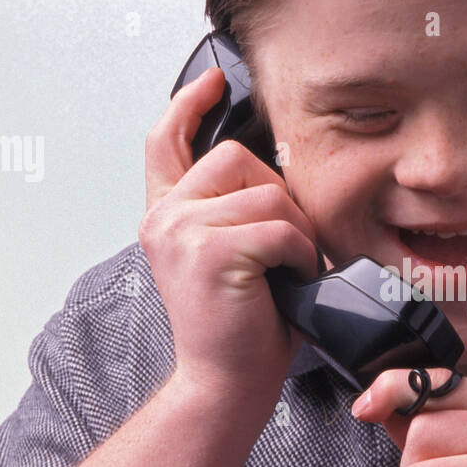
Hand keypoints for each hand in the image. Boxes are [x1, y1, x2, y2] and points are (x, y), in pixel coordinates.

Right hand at [138, 66, 319, 407]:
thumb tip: (273, 171)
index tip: (213, 82)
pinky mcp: (210, 251)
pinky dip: (302, 253)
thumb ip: (231, 211)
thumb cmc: (242, 328)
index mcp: (166, 216)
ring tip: (292, 268)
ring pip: (268, 194)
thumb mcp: (230, 256)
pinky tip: (295, 278)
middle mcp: (165, 218)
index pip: (165, 142)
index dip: (188, 105)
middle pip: (238, 159)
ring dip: (297, 231)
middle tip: (289, 247)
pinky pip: (280, 227)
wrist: (226, 384)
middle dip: (279, 196)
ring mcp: (182, 231)